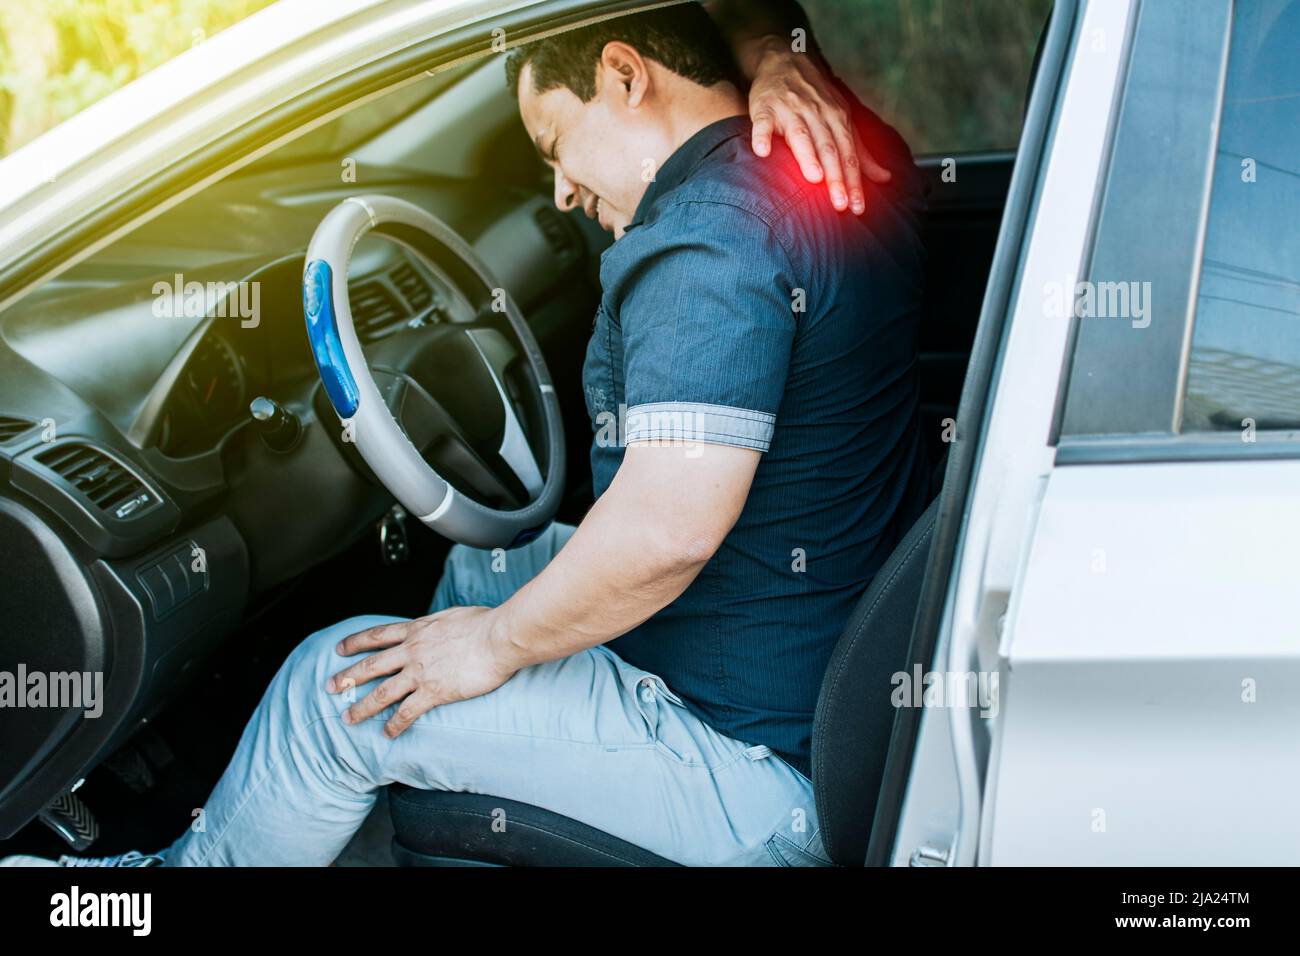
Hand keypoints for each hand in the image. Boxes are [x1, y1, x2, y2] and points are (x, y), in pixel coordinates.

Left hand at [326, 606, 518, 737]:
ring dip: (362, 706)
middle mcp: (412, 650)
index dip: (356, 642)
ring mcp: (420, 672)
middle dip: (347, 676)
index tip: (340, 648)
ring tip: (347, 717)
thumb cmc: (486, 623)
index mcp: (417, 630)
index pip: (378, 635)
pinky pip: (407, 712)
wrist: (499, 637)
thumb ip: (440, 624)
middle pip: (371, 665)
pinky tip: (387, 733)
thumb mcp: (454, 615)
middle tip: (329, 686)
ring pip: (382, 692)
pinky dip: (395, 724)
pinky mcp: (434, 692)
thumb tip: (441, 626)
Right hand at [746, 39, 890, 214]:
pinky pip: (763, 124)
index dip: (854, 181)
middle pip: (829, 148)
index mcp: (838, 119)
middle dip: (836, 176)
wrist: (786, 59)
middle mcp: (817, 114)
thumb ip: (860, 151)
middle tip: (841, 203)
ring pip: (801, 135)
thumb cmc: (816, 97)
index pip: (848, 155)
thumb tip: (884, 178)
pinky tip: (762, 151)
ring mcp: (790, 110)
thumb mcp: (842, 119)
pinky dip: (762, 136)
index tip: (858, 207)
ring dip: (807, 156)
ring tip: (814, 178)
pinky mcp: (765, 108)